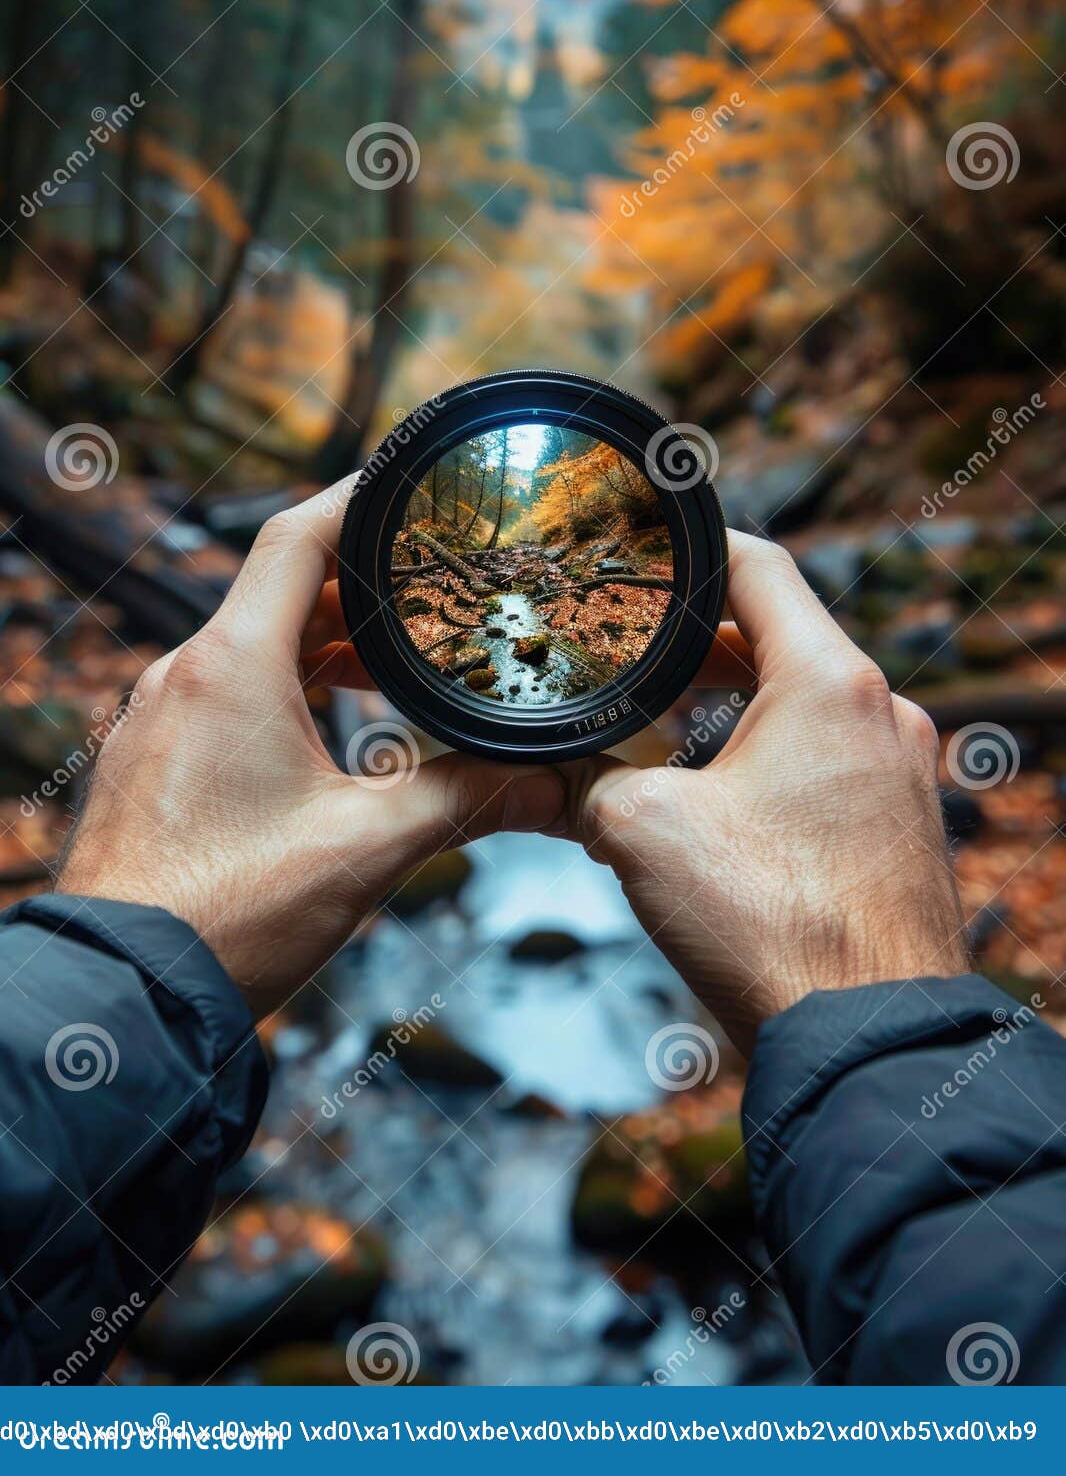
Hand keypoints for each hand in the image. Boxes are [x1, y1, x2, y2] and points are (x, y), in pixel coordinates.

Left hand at [55, 481, 569, 1019]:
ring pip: (252, 644)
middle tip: (433, 586)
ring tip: (395, 659)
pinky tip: (331, 726)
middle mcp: (185, 675)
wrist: (124, 994)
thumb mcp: (367, 848)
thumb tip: (554, 785)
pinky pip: (224, 691)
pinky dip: (284, 685)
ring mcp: (160, 718)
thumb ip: (467, 800)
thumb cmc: (228, 916)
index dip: (359, 495)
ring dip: (322, 641)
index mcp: (233, 667)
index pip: (297, 536)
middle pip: (281, 589)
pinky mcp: (153, 761)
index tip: (413, 480)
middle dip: (361, 585)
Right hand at [559, 532, 967, 1054]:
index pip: (759, 567)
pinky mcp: (900, 830)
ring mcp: (901, 774)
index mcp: (829, 683)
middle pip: (784, 634)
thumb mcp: (641, 831)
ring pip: (807, 703)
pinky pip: (830, 761)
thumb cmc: (770, 926)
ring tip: (663, 719)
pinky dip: (771, 755)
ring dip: (736, 702)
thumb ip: (588, 781)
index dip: (693, 545)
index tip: (643, 545)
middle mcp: (882, 714)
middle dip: (702, 638)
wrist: (866, 1043)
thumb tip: (552, 778)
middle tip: (633, 643)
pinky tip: (717, 794)